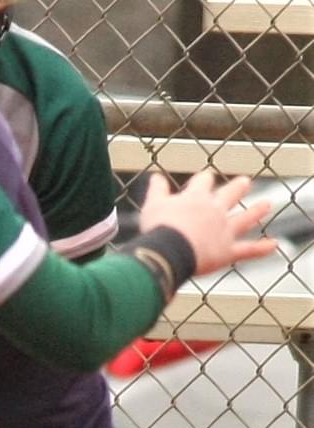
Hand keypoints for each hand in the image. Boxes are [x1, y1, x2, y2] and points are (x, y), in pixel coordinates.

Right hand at [139, 170, 273, 278]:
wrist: (170, 250)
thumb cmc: (159, 227)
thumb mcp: (153, 205)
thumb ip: (157, 190)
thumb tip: (155, 176)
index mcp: (196, 198)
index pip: (203, 182)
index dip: (204, 179)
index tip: (206, 177)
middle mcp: (215, 211)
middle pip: (229, 195)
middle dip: (237, 188)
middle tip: (245, 182)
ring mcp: (224, 230)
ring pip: (245, 218)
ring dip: (256, 211)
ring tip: (267, 204)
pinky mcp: (227, 251)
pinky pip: (248, 249)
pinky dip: (261, 248)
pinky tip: (274, 245)